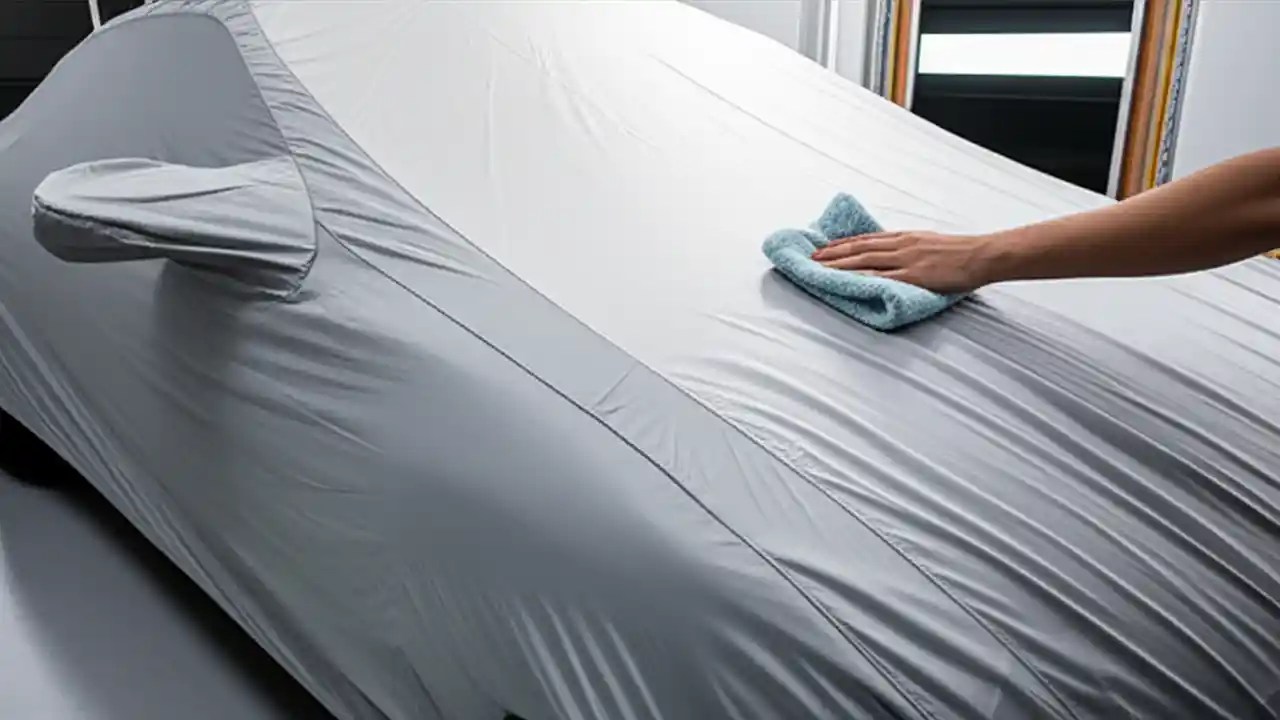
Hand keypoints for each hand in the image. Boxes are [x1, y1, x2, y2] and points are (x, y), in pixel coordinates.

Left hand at [811, 230, 992, 293]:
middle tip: (811, 257)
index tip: (824, 247)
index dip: (842, 243)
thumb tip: (893, 255)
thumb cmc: (961, 252)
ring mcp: (906, 259)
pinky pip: (882, 276)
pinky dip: (861, 277)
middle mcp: (901, 244)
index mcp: (905, 237)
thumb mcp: (930, 243)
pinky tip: (846, 281)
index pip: (866, 238)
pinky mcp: (914, 275)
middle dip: (832, 253)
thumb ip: (909, 249)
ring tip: (818, 268)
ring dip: (839, 264)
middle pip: (859, 247)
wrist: (982, 255)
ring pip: (864, 259)